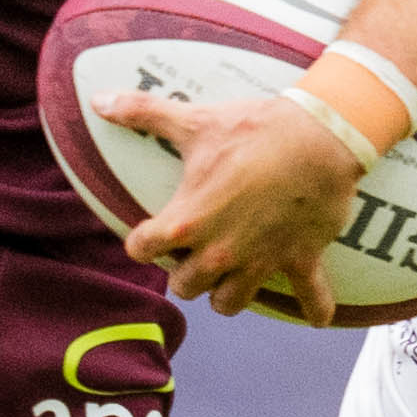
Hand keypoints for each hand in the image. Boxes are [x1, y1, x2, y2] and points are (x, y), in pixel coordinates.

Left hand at [102, 87, 351, 323]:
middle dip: (185, 272)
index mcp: (186, 222)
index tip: (153, 233)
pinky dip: (315, 307)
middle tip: (195, 250)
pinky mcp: (300, 261)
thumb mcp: (195, 122)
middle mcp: (218, 253)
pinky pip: (310, 298)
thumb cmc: (253, 130)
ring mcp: (259, 262)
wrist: (319, 136)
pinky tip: (316, 316)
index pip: (141, 251)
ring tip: (231, 273)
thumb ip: (142, 113)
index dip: (144, 241)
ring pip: (229, 303)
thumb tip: (98, 100)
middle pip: (184, 287)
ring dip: (228, 293)